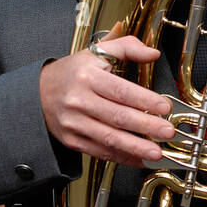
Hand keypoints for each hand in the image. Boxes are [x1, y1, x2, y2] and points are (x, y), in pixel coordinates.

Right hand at [39, 29, 174, 167]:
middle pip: (117, 116)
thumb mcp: (96, 52)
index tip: (165, 107)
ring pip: (109, 138)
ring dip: (136, 148)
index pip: (121, 90)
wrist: (38, 92)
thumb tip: (153, 53)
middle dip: (146, 126)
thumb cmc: (72, 72)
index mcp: (87, 77)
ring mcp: (74, 123)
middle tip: (167, 131)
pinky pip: (100, 151)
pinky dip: (122, 157)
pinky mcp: (72, 140)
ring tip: (156, 152)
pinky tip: (139, 159)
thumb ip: (127, 47)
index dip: (145, 100)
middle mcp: (79, 101)